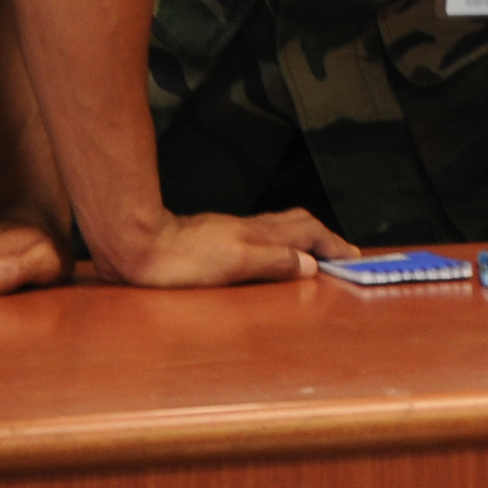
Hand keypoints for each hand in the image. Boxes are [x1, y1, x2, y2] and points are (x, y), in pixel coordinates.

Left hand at [87, 210, 356, 288]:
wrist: (135, 246)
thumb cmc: (179, 261)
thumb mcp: (233, 265)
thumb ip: (274, 262)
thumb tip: (310, 264)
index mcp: (259, 236)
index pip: (309, 233)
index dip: (333, 244)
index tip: (352, 258)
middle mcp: (250, 230)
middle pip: (298, 222)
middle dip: (324, 235)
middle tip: (339, 254)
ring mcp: (232, 232)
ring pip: (279, 227)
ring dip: (302, 237)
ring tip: (312, 254)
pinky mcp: (216, 238)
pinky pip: (261, 235)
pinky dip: (278, 242)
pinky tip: (269, 256)